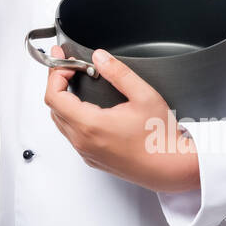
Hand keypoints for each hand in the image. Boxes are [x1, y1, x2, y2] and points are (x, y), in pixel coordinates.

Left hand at [44, 46, 199, 193]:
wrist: (171, 168)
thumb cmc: (160, 138)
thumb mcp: (143, 95)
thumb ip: (118, 73)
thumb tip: (99, 58)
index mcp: (91, 125)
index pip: (54, 97)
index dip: (55, 75)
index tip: (64, 62)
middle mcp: (84, 142)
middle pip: (54, 108)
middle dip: (58, 83)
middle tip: (69, 67)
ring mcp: (87, 153)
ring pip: (61, 122)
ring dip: (64, 101)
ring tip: (76, 83)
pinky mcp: (93, 159)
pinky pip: (72, 135)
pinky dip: (72, 116)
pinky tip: (86, 107)